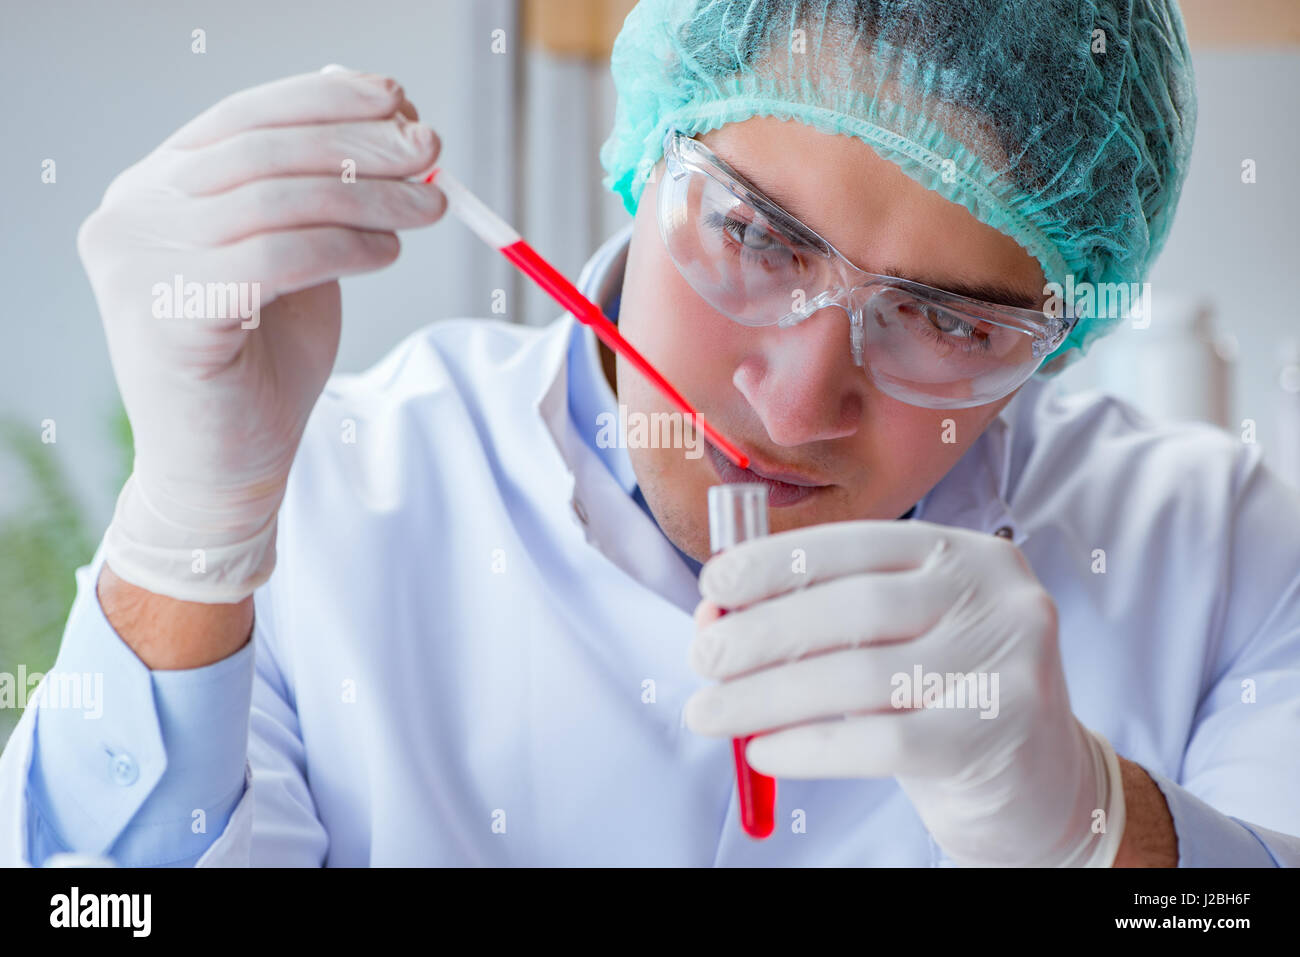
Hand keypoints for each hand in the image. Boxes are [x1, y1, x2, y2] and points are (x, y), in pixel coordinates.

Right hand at [81, 65, 445, 601]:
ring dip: (370, 197)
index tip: (399, 100)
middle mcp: (131, 213)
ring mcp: (138, 263)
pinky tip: (387, 253)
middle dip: (360, 145)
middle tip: (432, 152)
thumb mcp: (299, 259)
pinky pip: (276, 258)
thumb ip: (322, 193)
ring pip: (276, 201)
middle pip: (262, 151)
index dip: (324, 99)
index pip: (243, 117)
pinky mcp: (166, 313)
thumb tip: (387, 115)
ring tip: (430, 208)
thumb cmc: (264, 365)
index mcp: (155, 188)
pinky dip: (344, 246)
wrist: (226, 469)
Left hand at [684, 519, 1125, 866]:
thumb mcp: (896, 641)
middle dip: (760, 633)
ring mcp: (1004, 663)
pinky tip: (764, 752)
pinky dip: (810, 746)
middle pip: (852, 608)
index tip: (713, 584)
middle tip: (703, 658)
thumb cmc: (947, 698)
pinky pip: (880, 740)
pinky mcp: (997, 734)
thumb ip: (822, 619)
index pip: (855, 544)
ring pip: (857, 676)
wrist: (1044, 784)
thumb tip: (716, 617)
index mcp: (963, 553)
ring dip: (765, 697)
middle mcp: (994, 596)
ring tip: (710, 712)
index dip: (775, 561)